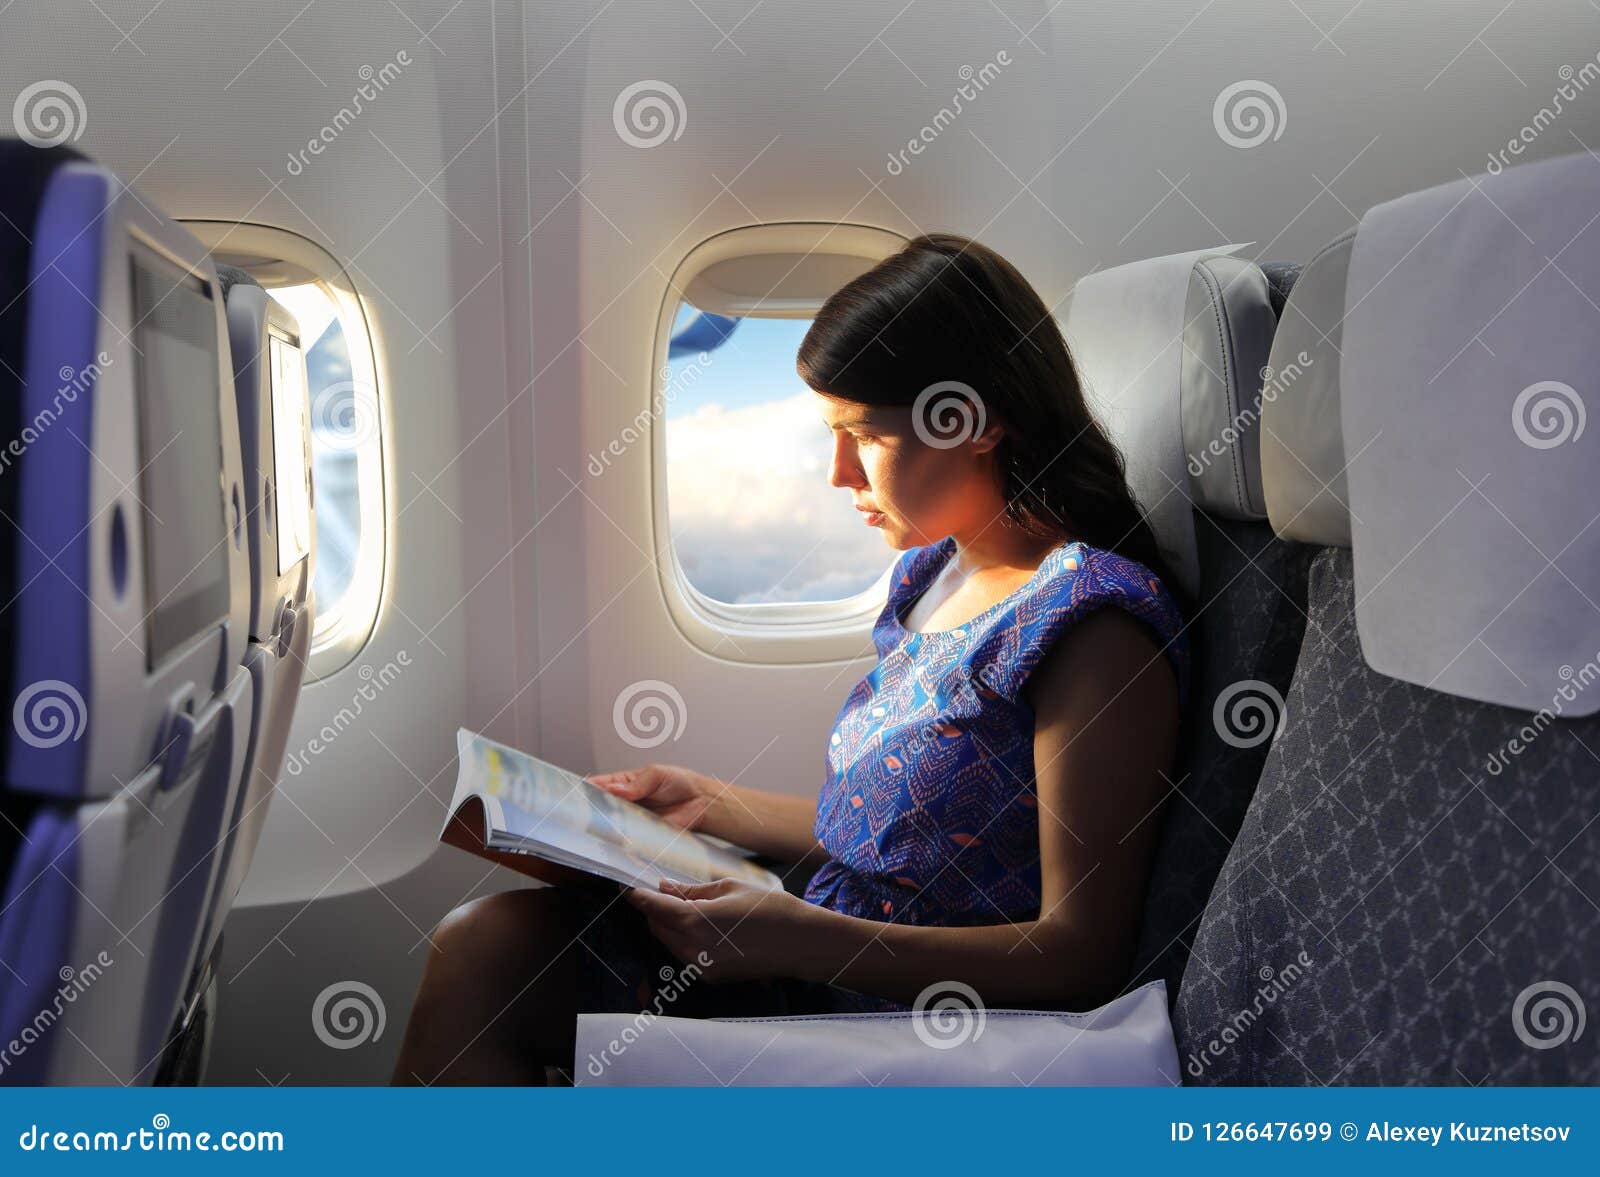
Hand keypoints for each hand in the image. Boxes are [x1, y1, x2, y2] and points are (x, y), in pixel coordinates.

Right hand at [588, 764, 719, 831]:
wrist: (701, 802)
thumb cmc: (679, 782)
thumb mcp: (656, 774)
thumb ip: (636, 784)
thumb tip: (614, 789)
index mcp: (623, 784)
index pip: (599, 786)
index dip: (586, 790)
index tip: (575, 795)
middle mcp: (624, 803)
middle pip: (601, 808)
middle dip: (592, 812)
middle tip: (584, 815)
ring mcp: (632, 820)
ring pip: (612, 826)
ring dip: (606, 828)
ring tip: (598, 830)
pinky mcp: (643, 835)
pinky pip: (628, 839)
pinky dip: (622, 842)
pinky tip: (617, 842)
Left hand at [627, 878, 821, 982]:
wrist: (801, 943)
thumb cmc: (769, 909)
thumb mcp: (728, 888)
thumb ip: (691, 891)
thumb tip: (665, 887)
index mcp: (695, 922)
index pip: (653, 907)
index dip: (637, 895)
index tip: (627, 886)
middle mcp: (692, 949)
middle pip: (656, 927)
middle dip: (654, 909)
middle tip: (661, 889)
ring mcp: (700, 967)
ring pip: (668, 942)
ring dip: (668, 924)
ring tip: (684, 904)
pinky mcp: (710, 977)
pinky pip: (684, 954)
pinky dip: (683, 938)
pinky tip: (699, 924)